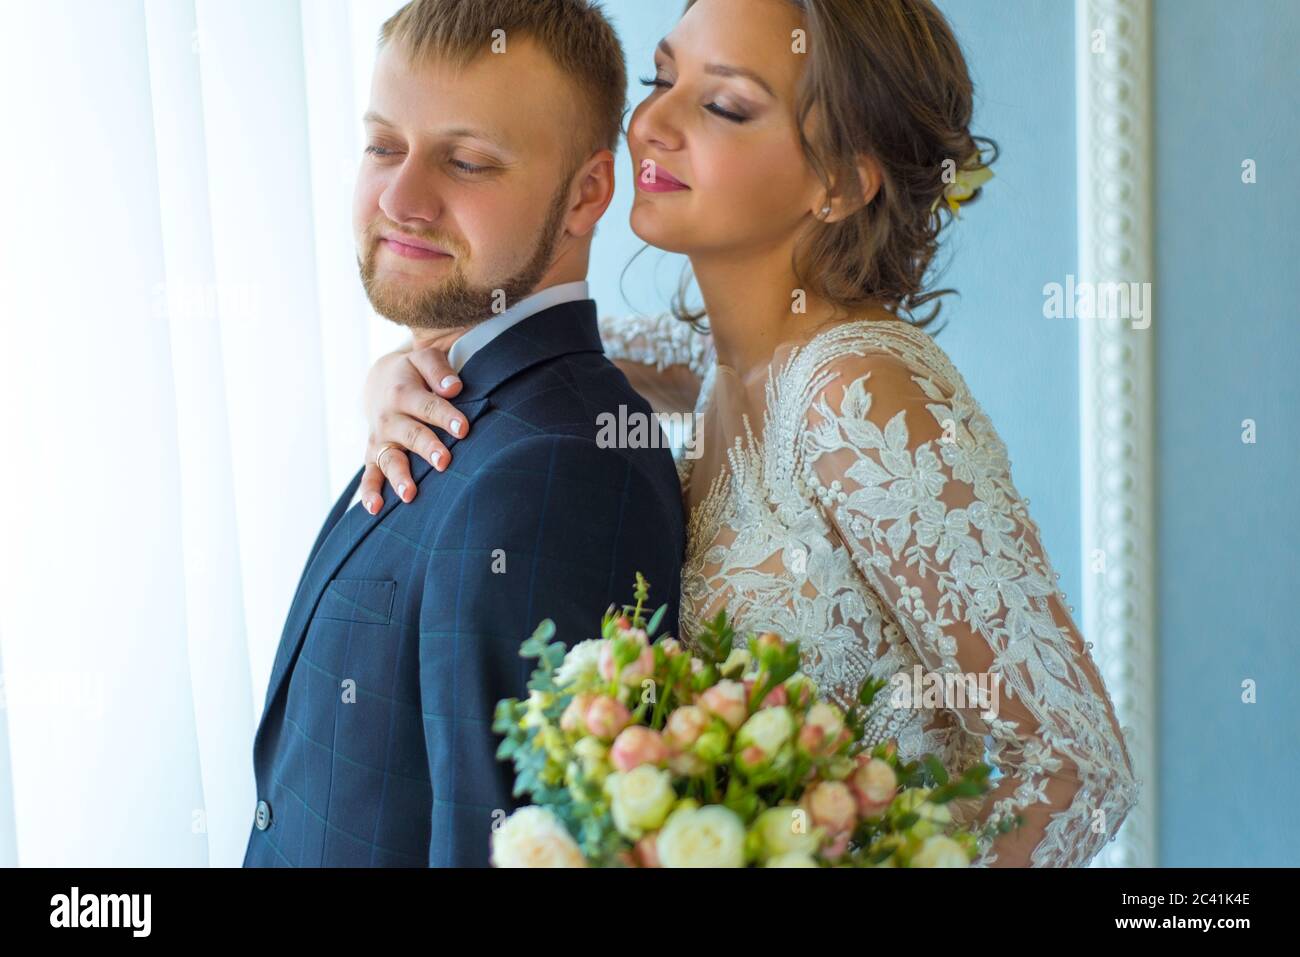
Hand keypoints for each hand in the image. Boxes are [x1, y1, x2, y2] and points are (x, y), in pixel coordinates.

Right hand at [359, 342, 468, 512]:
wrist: (381, 381)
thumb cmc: (413, 373)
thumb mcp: (424, 359)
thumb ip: (439, 370)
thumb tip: (454, 388)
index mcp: (403, 392)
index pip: (428, 405)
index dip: (445, 416)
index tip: (463, 428)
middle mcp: (389, 418)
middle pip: (410, 434)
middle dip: (426, 448)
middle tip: (444, 461)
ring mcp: (380, 440)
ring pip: (388, 460)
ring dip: (398, 477)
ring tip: (410, 493)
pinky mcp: (374, 456)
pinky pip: (369, 476)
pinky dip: (369, 492)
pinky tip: (375, 510)